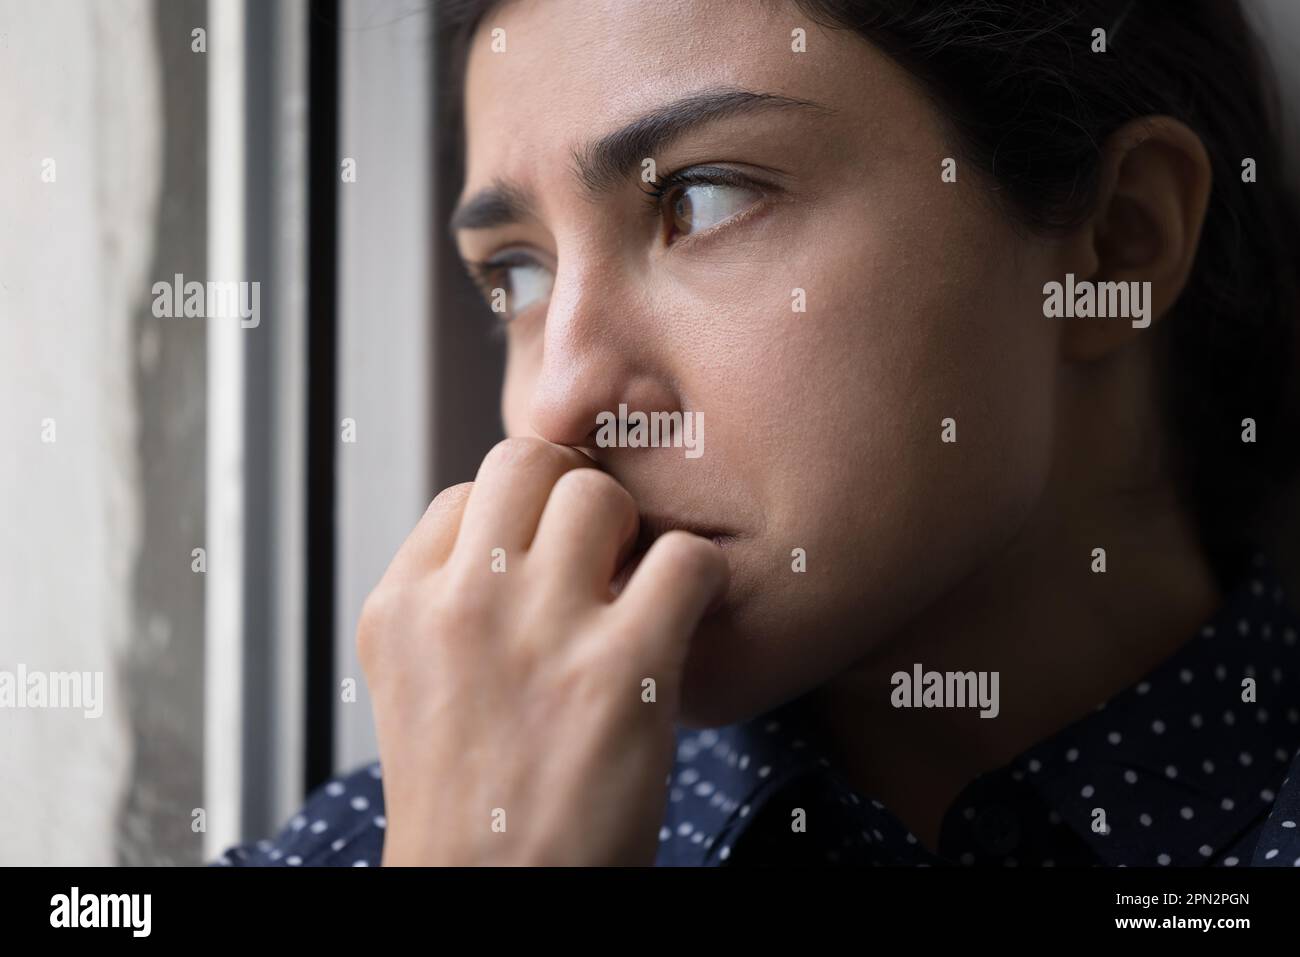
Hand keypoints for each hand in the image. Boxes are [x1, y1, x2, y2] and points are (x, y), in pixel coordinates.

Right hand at [358, 437, 728, 865]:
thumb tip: (521, 527)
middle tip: (602, 551)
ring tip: (639, 589)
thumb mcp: (414, 683)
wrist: (496, 899)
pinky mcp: (619, 671)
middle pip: (528, 461)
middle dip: (573, 495)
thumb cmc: (470, 797)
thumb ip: (448, 599)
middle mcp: (459, 604)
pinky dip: (700, 580)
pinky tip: (685, 620)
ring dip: (635, 533)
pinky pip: (685, 559)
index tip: (547, 564)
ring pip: (600, 492)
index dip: (521, 521)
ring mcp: (538, 631)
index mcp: (402, 606)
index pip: (470, 493)